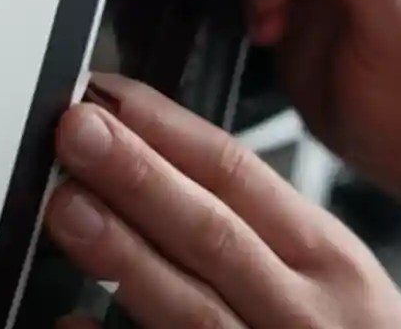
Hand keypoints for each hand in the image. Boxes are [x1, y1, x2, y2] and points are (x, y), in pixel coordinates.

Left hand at [46, 74, 400, 328]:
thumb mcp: (332, 271)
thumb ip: (255, 225)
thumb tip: (155, 164)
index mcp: (324, 257)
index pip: (239, 175)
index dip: (168, 130)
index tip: (110, 95)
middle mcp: (302, 311)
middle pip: (214, 233)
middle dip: (140, 176)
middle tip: (78, 132)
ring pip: (193, 310)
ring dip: (125, 255)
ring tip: (69, 207)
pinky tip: (71, 322)